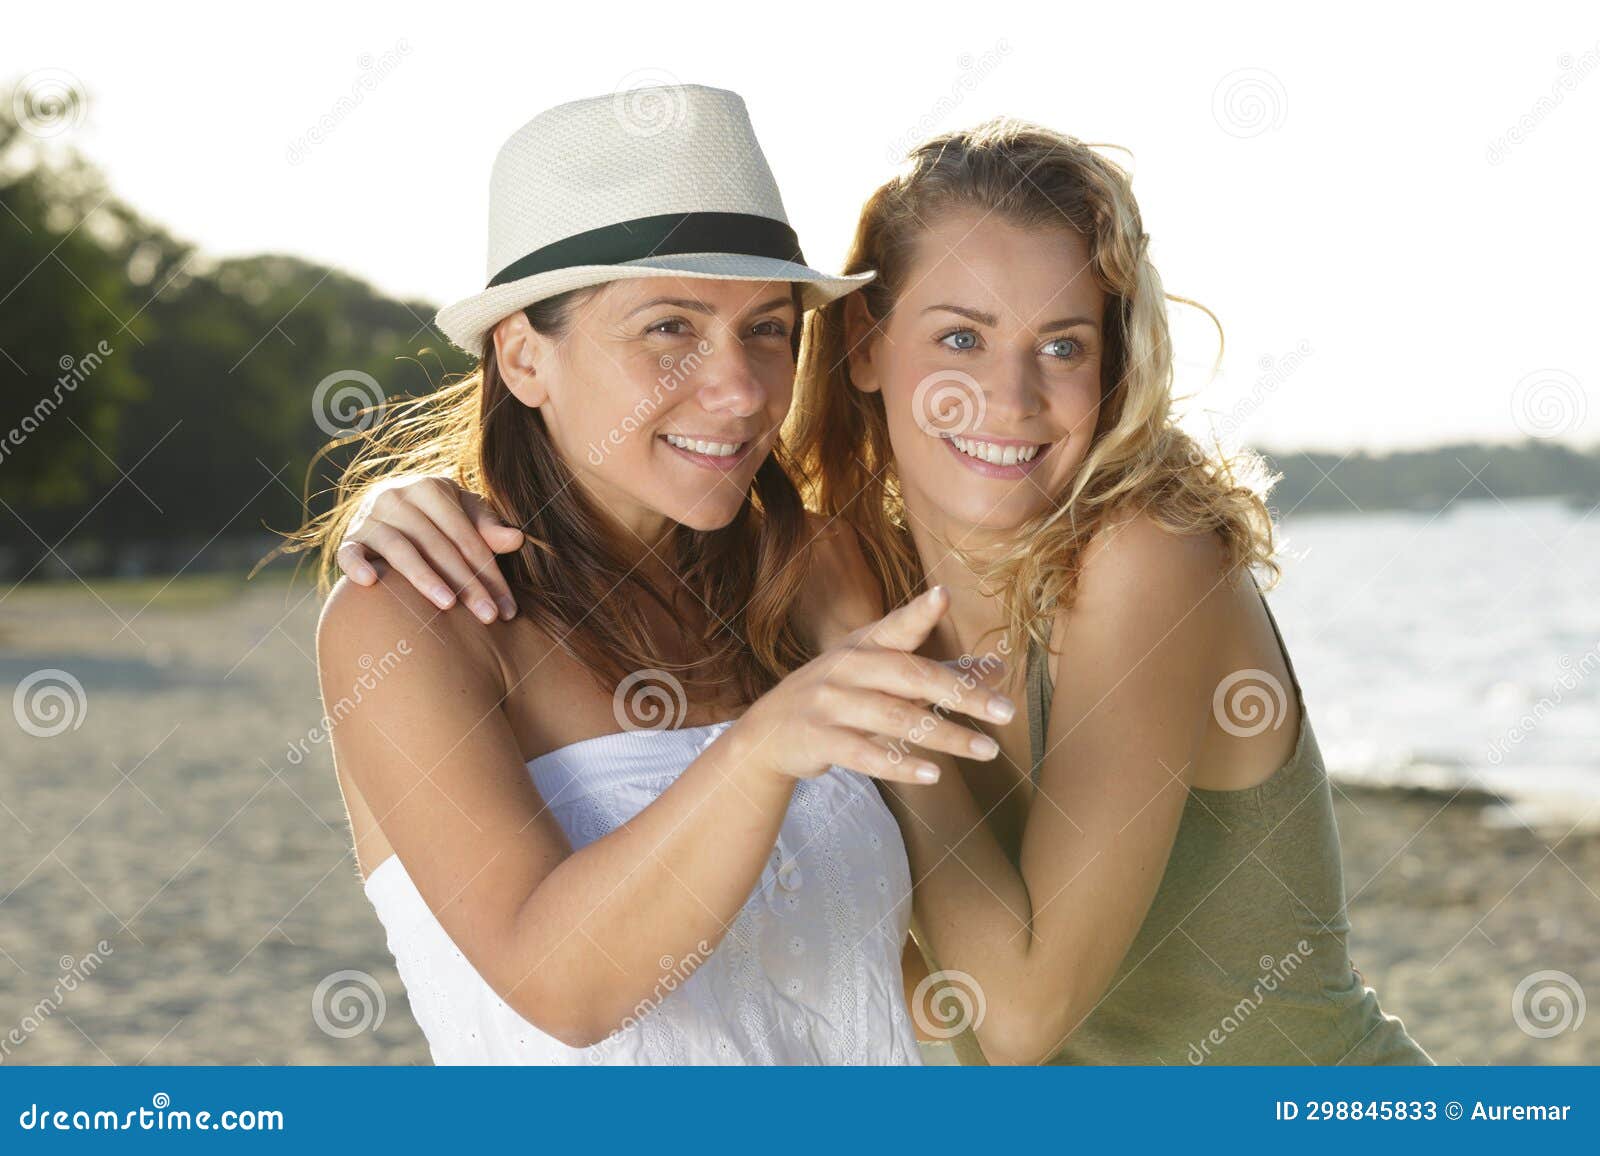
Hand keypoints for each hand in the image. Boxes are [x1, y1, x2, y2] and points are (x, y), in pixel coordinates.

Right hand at [336, 476, 524, 622]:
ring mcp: (370, 517)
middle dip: (466, 583)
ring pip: (400, 548)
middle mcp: (398, 497)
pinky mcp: (349, 538)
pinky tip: (370, 582)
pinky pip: (349, 552)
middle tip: (488, 617)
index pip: (466, 536)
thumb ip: (488, 526)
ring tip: (448, 606)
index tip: (507, 608)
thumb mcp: (464, 513)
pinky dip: (356, 565)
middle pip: (438, 545)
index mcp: (431, 488)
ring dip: (424, 577)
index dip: (489, 572)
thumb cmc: (437, 515)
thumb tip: (517, 539)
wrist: (387, 505)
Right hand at [724, 587, 1014, 785]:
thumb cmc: (839, 697)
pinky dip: (901, 765)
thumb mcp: (880, 675)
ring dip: (945, 736)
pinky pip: (864, 753)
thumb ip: (938, 671)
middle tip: (1006, 712)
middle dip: (961, 694)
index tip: (942, 596)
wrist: (768, 732)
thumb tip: (997, 668)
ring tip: (986, 750)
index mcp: (865, 645)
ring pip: (895, 718)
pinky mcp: (818, 738)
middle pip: (911, 675)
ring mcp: (830, 702)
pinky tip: (933, 775)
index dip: (919, 612)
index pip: (896, 626)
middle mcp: (848, 667)